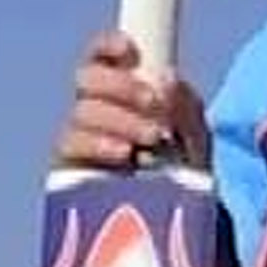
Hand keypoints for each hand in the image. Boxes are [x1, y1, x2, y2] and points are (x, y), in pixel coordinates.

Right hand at [53, 29, 205, 167]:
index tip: (130, 49)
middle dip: (119, 85)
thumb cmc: (184, 170)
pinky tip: (124, 153)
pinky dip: (99, 144)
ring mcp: (80, 140)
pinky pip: (72, 146)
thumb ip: (185, 106)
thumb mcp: (196, 136)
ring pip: (82, 112)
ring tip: (152, 138)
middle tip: (152, 102)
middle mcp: (95, 112)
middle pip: (86, 79)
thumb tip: (163, 77)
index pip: (101, 58)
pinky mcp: (70, 169)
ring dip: (119, 119)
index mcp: (121, 94)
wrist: (176, 220)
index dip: (107, 45)